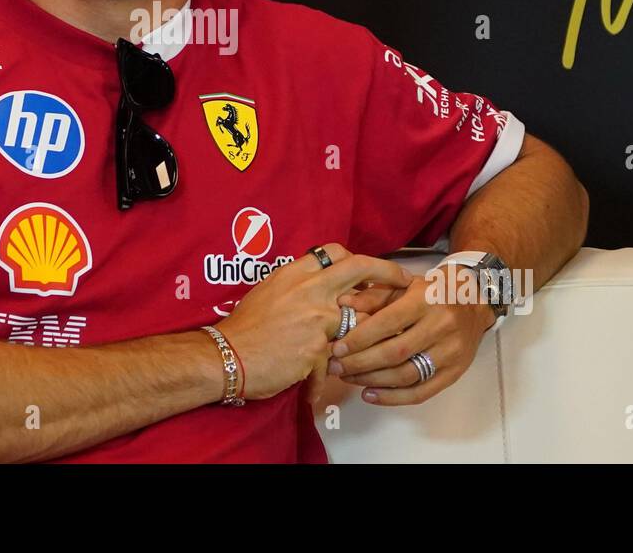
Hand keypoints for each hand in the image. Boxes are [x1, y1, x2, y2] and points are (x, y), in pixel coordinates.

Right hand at [214, 244, 412, 401]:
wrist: (227, 356)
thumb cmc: (243, 328)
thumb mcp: (268, 293)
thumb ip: (296, 288)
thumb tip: (316, 289)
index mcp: (294, 273)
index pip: (335, 252)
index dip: (357, 260)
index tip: (370, 270)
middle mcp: (310, 289)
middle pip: (359, 269)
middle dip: (388, 272)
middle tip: (405, 281)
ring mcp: (317, 318)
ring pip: (359, 318)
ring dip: (368, 330)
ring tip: (379, 339)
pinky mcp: (319, 348)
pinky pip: (337, 359)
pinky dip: (327, 373)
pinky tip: (321, 381)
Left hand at [328, 263, 493, 405]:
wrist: (474, 300)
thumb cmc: (431, 291)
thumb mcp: (404, 284)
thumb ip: (373, 295)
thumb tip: (342, 304)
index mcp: (426, 300)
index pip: (388, 322)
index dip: (360, 337)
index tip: (337, 347)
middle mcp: (441, 326)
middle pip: (396, 352)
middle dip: (361, 362)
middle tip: (336, 366)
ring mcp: (451, 352)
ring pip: (407, 375)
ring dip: (372, 380)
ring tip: (348, 378)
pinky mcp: (455, 372)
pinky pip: (422, 392)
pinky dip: (393, 397)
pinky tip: (370, 394)